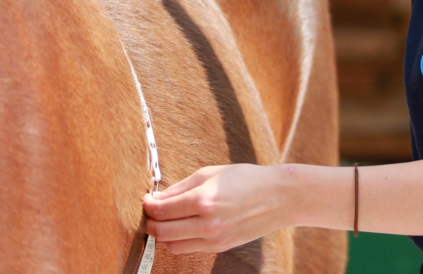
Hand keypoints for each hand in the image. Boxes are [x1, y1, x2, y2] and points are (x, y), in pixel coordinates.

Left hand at [142, 164, 288, 253]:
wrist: (277, 197)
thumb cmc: (245, 179)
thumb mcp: (210, 173)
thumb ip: (181, 187)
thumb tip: (158, 197)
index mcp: (204, 200)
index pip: (163, 210)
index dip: (148, 205)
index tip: (145, 199)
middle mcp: (208, 223)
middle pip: (163, 232)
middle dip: (150, 223)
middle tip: (149, 211)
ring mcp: (214, 239)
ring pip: (173, 246)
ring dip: (162, 234)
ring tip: (163, 220)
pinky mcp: (220, 247)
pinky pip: (189, 249)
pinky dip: (178, 240)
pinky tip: (180, 227)